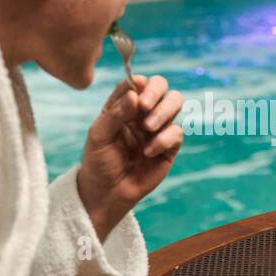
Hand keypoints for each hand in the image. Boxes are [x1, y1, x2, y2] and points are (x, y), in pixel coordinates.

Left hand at [77, 74, 183, 239]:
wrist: (106, 192)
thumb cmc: (98, 161)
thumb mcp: (99, 136)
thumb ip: (116, 113)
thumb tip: (135, 94)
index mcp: (123, 105)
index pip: (137, 82)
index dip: (139, 83)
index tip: (134, 96)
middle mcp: (142, 113)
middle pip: (161, 87)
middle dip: (156, 92)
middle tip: (144, 106)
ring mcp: (157, 128)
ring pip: (175, 103)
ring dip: (163, 112)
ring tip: (147, 128)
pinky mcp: (169, 147)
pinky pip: (176, 132)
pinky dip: (163, 139)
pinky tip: (147, 152)